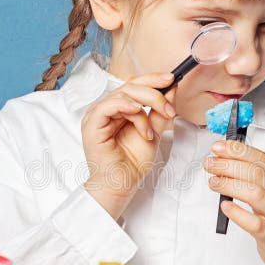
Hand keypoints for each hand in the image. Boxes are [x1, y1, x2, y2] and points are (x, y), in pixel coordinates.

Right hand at [82, 72, 176, 218]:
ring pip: (123, 94)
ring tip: (150, 131)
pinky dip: (126, 107)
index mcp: (118, 109)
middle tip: (169, 108)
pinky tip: (137, 114)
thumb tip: (172, 88)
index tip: (172, 79)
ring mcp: (97, 115)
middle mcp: (106, 109)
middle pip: (130, 86)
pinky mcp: (92, 124)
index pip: (134, 85)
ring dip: (144, 108)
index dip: (153, 79)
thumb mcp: (153, 132)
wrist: (122, 185)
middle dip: (154, 93)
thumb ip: (160, 111)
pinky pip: (108, 105)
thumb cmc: (132, 163)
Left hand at [205, 140, 264, 264]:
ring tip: (213, 182)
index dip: (238, 151)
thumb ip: (259, 178)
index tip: (218, 148)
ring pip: (255, 194)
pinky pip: (254, 223)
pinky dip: (237, 213)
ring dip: (229, 185)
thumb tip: (226, 159)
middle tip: (210, 164)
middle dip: (229, 165)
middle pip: (257, 173)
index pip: (263, 159)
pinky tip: (224, 206)